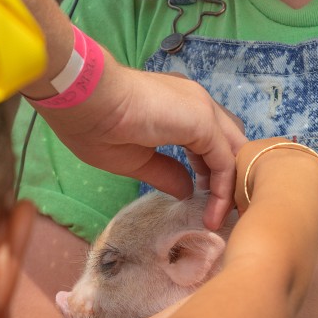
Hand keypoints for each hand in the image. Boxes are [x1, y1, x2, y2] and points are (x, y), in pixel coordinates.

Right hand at [38, 62, 244, 229]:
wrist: (84, 100)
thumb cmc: (95, 125)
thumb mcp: (134, 159)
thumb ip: (165, 172)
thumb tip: (187, 190)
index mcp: (176, 105)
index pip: (210, 136)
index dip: (210, 168)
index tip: (201, 197)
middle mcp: (195, 102)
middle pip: (230, 142)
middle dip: (229, 176)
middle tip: (220, 209)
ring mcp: (202, 109)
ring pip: (233, 151)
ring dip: (230, 186)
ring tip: (220, 218)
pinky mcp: (204, 121)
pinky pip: (225, 162)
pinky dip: (223, 190)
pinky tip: (213, 214)